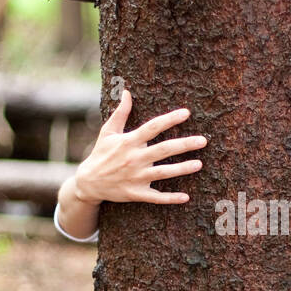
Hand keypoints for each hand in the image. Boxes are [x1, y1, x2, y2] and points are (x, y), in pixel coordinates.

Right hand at [72, 88, 206, 205]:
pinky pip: (156, 197)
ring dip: (182, 169)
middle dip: (184, 144)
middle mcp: (134, 159)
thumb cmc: (100, 154)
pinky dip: (170, 198)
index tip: (186, 113)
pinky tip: (186, 197)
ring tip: (199, 164)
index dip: (170, 119)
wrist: (87, 182)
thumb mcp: (107, 131)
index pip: (152, 127)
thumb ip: (120, 113)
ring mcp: (135, 177)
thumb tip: (126, 92)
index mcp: (128, 142)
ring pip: (163, 173)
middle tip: (203, 140)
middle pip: (163, 150)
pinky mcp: (136, 193)